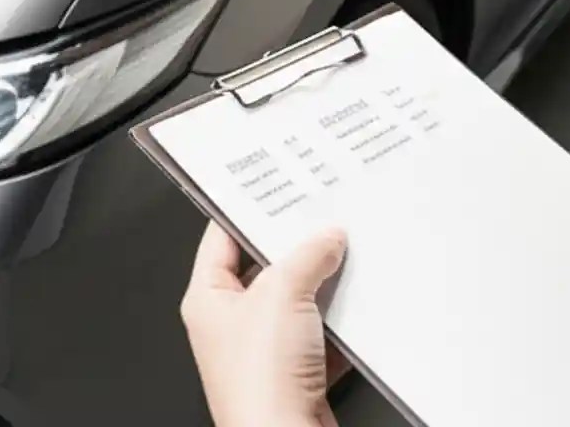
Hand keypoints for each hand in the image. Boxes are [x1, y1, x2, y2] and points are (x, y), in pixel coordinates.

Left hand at [181, 222, 348, 426]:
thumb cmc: (260, 381)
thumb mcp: (281, 294)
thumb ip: (306, 255)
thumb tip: (326, 237)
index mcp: (207, 299)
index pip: (220, 237)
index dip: (247, 210)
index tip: (275, 188)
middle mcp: (232, 324)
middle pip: (266, 268)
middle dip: (298, 246)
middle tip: (325, 216)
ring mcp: (265, 350)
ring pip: (299, 302)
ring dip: (325, 284)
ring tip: (351, 254)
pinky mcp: (298, 373)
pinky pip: (322, 336)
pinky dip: (343, 323)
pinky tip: (363, 304)